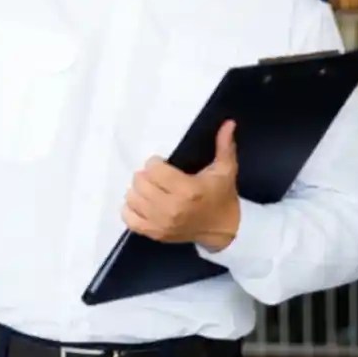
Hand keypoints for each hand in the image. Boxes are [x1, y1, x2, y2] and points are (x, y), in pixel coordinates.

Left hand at [122, 120, 241, 250]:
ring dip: (138, 190)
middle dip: (146, 175)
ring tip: (150, 189)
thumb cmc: (222, 197)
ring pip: (131, 198)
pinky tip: (142, 204)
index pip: (154, 169)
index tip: (163, 165)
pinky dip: (130, 209)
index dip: (156, 163)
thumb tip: (228, 123)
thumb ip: (224, 146)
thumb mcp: (226, 170)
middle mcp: (171, 208)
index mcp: (187, 190)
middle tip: (156, 177)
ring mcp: (161, 223)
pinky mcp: (154, 234)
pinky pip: (129, 219)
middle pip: (140, 181)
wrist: (224, 230)